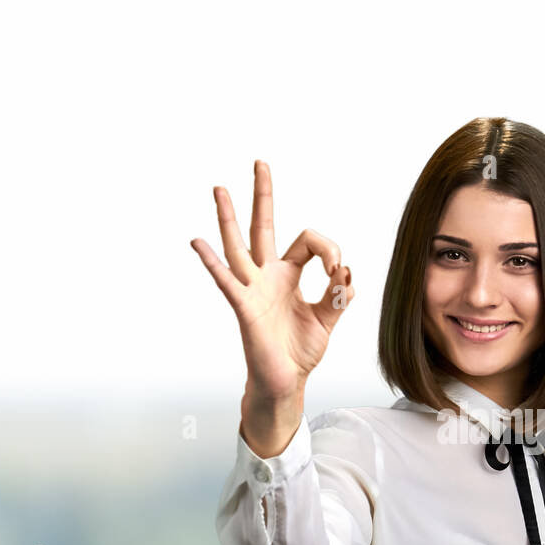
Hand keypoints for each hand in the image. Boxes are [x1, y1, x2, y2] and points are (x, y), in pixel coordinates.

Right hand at [190, 159, 354, 401]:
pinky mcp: (244, 307)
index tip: (338, 271)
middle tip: (260, 164)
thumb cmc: (300, 351)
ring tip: (219, 188)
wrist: (287, 381)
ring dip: (228, 217)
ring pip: (238, 246)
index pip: (309, 241)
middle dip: (262, 195)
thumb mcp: (327, 319)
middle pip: (262, 226)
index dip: (328, 249)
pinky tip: (198, 243)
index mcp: (288, 275)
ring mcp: (253, 289)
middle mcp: (267, 276)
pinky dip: (212, 262)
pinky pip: (226, 281)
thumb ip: (338, 295)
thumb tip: (346, 272)